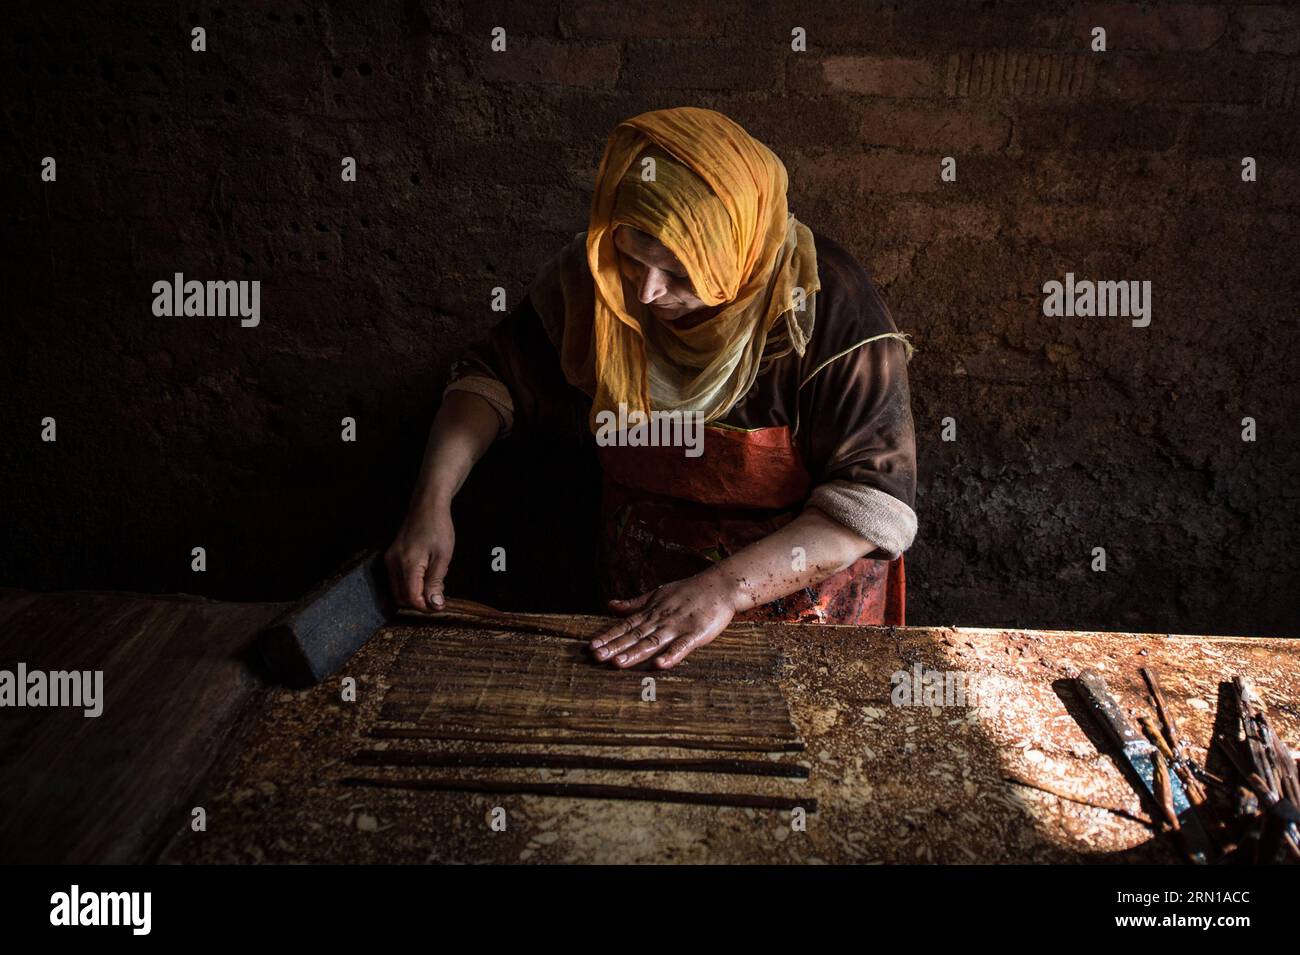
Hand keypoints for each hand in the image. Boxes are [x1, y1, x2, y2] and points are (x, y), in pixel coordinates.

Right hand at [384, 503, 454, 610]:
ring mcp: (389, 560)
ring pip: (396, 591)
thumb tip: (435, 605)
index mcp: (407, 564)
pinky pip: (396, 580)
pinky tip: (424, 577)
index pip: (411, 598)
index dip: (425, 607)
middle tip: (438, 595)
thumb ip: (436, 582)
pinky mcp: (390, 557)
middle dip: (419, 602)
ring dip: (414, 595)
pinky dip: (409, 585)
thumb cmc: (438, 528)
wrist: (426, 506)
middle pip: (401, 598)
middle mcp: (393, 563)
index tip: (439, 605)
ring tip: (433, 584)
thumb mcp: (443, 557)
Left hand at [590, 569, 738, 669]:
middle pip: (634, 635)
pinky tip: (659, 665)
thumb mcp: (657, 594)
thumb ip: (634, 603)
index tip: (591, 646)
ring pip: (653, 641)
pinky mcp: (696, 633)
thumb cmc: (689, 591)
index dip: (608, 636)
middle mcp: (661, 619)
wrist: (720, 585)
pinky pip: (682, 646)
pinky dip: (671, 655)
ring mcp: (678, 626)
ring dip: (635, 652)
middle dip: (615, 646)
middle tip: (596, 656)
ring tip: (618, 663)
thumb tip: (610, 606)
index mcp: (651, 612)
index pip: (625, 625)